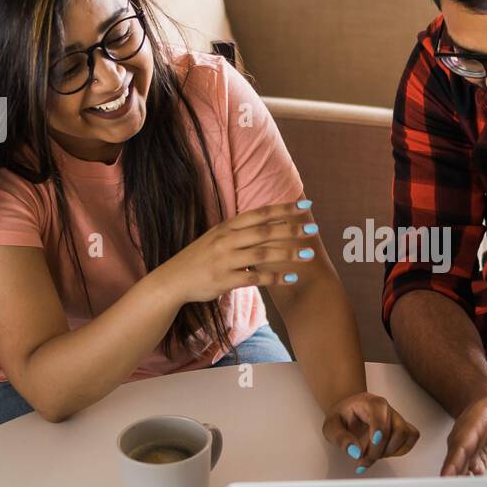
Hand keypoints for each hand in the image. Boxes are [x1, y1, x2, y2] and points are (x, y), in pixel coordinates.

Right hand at [160, 200, 317, 303]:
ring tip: (309, 255)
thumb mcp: (217, 238)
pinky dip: (274, 277)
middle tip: (314, 228)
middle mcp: (226, 240)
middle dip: (291, 229)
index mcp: (227, 227)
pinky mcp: (223, 279)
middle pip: (264, 231)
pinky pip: (254, 277)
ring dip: (288, 253)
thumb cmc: (200, 259)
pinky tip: (291, 278)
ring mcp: (225, 259)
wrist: (172, 280)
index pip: (260, 214)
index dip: (283, 209)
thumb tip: (270, 223)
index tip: (305, 206)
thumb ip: (241, 232)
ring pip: (262, 253)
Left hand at [322, 392, 419, 471]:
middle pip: (397, 429)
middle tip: (363, 459)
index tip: (373, 443)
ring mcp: (396, 417)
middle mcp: (386, 409)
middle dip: (381, 450)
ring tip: (373, 455)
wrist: (348, 411)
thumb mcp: (331, 426)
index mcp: (369, 402)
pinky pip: (411, 437)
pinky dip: (401, 449)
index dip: (380, 431)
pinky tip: (384, 452)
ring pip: (406, 434)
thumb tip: (355, 452)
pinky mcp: (402, 426)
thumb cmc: (341, 417)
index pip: (381, 414)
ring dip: (390, 451)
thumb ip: (341, 439)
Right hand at [441, 390, 486, 476]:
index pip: (461, 444)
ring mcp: (465, 452)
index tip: (446, 476)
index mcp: (472, 423)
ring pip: (459, 472)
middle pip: (455, 462)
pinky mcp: (472, 462)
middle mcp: (463, 439)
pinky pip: (468, 476)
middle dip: (452, 479)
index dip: (453, 461)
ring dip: (461, 486)